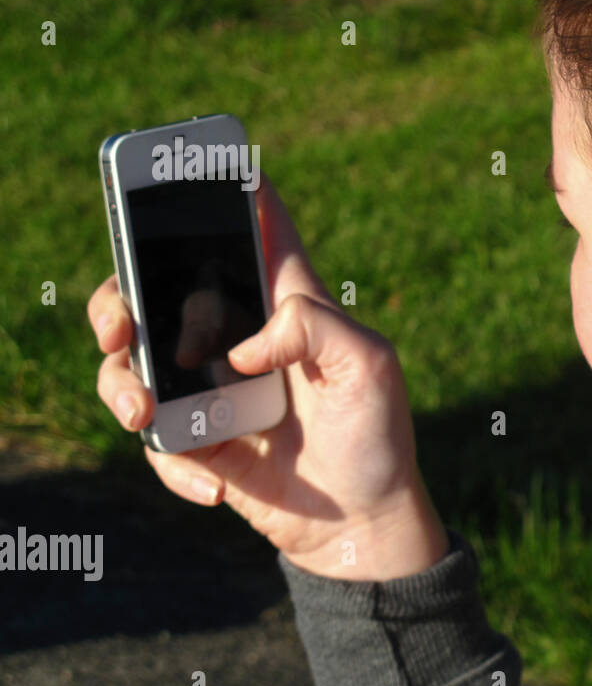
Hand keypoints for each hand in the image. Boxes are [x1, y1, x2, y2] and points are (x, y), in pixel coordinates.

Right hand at [88, 175, 448, 580]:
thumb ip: (317, 326)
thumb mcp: (371, 367)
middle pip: (160, 287)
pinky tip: (216, 487)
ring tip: (143, 414)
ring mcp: (212, 387)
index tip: (201, 158)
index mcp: (291, 305)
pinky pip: (153, 435)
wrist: (358, 527)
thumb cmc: (378, 439)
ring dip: (123, 384)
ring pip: (134, 359)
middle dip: (122, 295)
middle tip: (120, 324)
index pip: (260, 232)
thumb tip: (243, 344)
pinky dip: (171, 462)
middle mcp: (244, 336)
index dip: (232, 189)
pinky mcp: (196, 437)